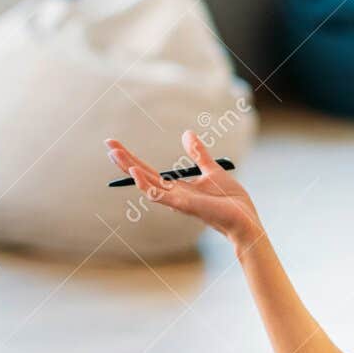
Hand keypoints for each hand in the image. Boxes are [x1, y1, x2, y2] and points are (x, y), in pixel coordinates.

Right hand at [105, 131, 262, 247]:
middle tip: (108, 143)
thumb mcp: (212, 170)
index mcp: (178, 188)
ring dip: (130, 167)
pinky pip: (161, 194)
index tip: (116, 144)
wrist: (245, 219)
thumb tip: (186, 133)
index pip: (149, 171)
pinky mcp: (185, 205)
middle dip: (125, 160)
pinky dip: (146, 184)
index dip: (133, 158)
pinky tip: (135, 173)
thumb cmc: (231, 201)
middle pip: (143, 175)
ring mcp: (176, 201)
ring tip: (114, 152)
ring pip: (146, 183)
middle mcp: (173, 195)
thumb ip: (198, 154)